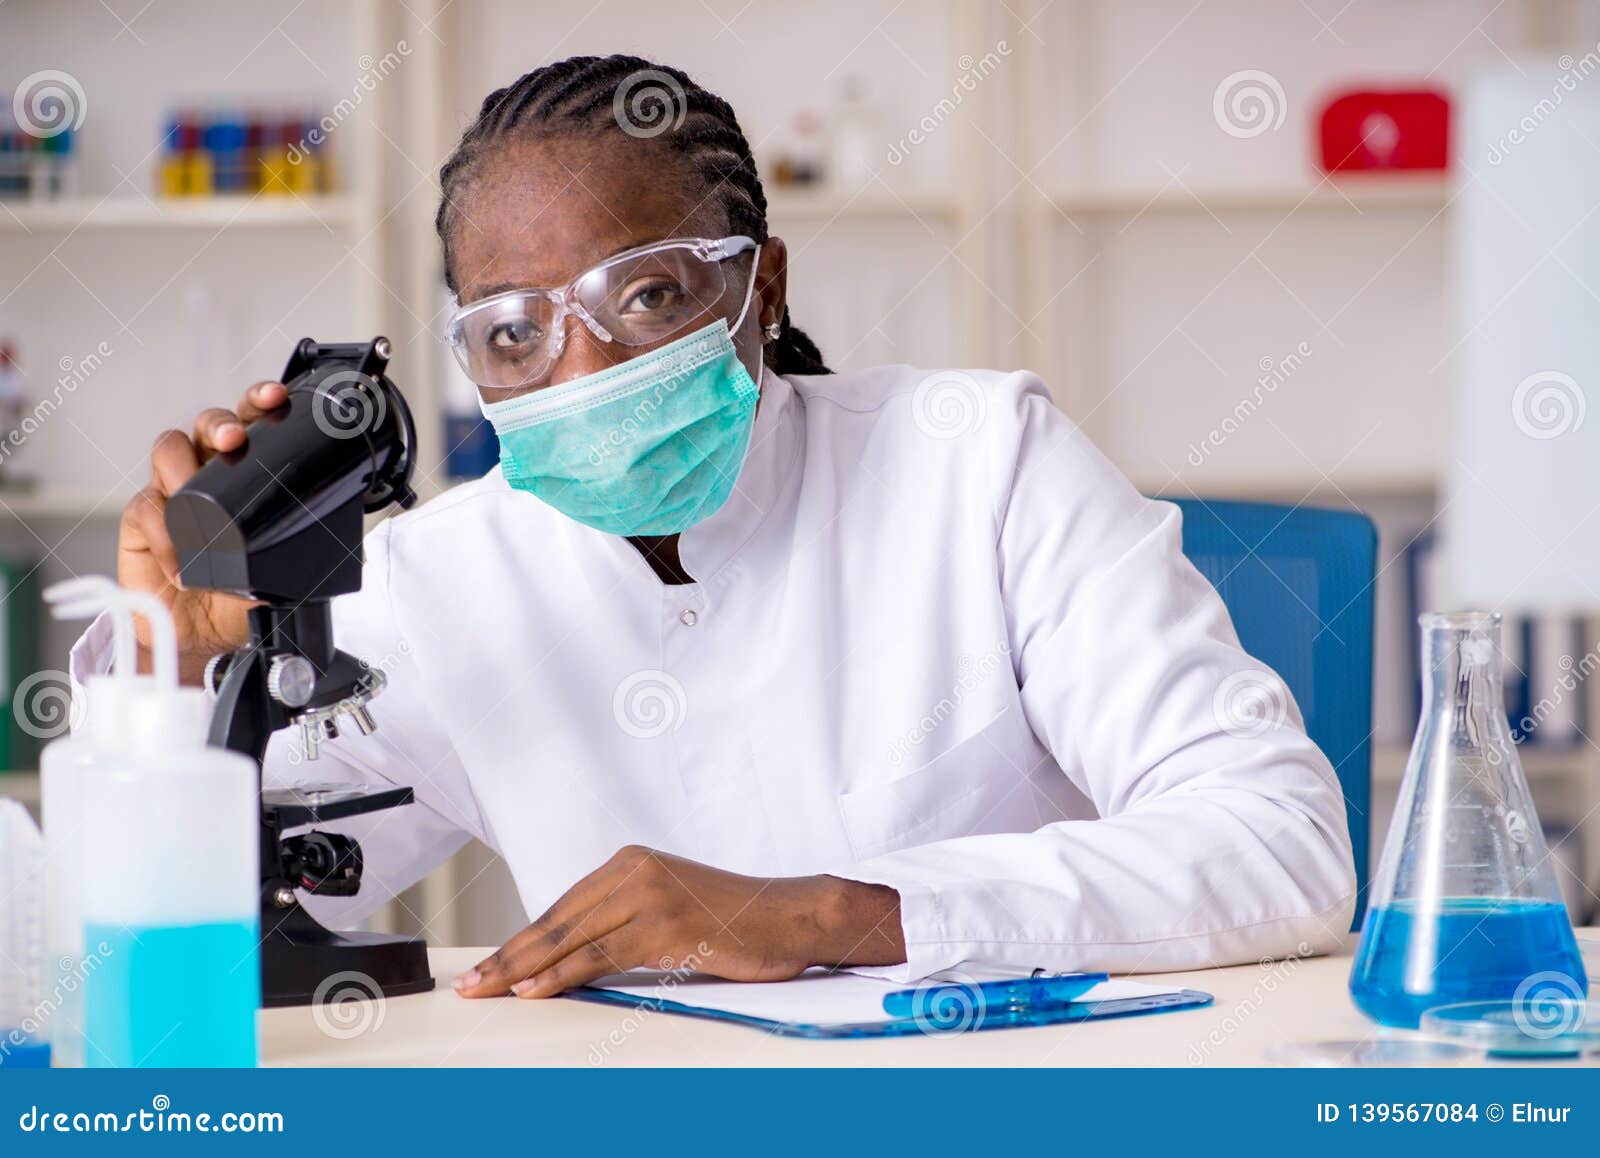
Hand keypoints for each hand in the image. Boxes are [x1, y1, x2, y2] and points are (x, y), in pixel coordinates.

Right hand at [118, 381, 289, 682]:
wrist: (202, 633)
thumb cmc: (238, 591)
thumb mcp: (278, 570)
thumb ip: (299, 552)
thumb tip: (328, 548)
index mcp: (245, 473)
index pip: (252, 425)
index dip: (260, 404)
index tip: (275, 398)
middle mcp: (206, 472)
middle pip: (207, 425)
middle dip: (220, 423)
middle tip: (233, 440)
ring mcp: (171, 491)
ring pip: (169, 451)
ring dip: (183, 467)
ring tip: (196, 493)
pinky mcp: (141, 520)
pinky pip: (146, 508)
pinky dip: (164, 531)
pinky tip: (181, 559)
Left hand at [453, 846, 905, 998]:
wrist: (789, 916)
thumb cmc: (734, 921)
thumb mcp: (669, 911)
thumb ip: (623, 924)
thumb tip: (570, 960)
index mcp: (630, 863)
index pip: (563, 908)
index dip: (521, 940)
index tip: (489, 967)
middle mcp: (634, 870)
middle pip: (557, 920)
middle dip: (510, 955)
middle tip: (471, 984)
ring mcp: (650, 894)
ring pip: (571, 937)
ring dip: (524, 968)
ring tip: (490, 990)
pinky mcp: (665, 923)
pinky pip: (600, 953)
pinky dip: (562, 974)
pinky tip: (535, 989)